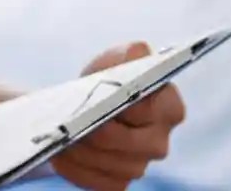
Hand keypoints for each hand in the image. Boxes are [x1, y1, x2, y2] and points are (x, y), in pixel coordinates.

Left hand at [51, 42, 186, 190]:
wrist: (84, 106)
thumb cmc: (106, 82)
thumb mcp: (117, 60)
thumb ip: (132, 53)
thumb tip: (136, 54)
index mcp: (170, 108)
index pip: (152, 110)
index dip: (126, 105)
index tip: (104, 100)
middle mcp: (159, 142)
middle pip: (129, 143)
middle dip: (99, 132)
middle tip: (72, 124)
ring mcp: (139, 166)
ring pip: (110, 164)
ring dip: (83, 151)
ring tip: (60, 138)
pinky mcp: (116, 182)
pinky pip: (97, 181)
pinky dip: (76, 169)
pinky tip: (60, 155)